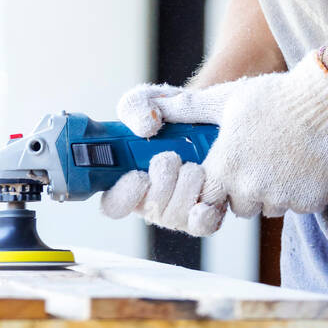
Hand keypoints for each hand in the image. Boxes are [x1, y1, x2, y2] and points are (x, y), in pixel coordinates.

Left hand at [100, 54, 327, 226]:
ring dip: (273, 190)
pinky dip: (300, 190)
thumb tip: (156, 111)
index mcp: (225, 168)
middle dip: (246, 187)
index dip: (219, 181)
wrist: (326, 101)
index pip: (210, 196)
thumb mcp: (225, 98)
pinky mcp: (309, 203)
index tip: (231, 163)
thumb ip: (188, 109)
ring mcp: (281, 199)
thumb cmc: (272, 96)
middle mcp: (250, 190)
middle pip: (240, 204)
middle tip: (259, 156)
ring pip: (269, 207)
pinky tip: (304, 161)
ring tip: (282, 155)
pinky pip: (298, 205)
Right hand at [100, 80, 237, 235]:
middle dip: (163, 181)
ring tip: (195, 165)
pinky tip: (209, 198)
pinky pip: (203, 225)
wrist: (215, 119)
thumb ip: (136, 106)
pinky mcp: (206, 215)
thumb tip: (145, 127)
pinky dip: (205, 212)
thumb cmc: (176, 114)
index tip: (139, 177)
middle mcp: (153, 200)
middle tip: (172, 157)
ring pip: (176, 216)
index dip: (123, 196)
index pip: (113, 204)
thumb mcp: (151, 101)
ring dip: (188, 185)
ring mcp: (180, 210)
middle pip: (150, 211)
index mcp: (129, 178)